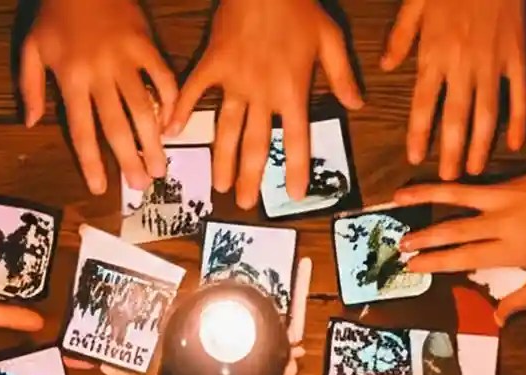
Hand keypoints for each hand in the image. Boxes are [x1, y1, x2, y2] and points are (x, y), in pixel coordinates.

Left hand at [21, 0, 176, 193]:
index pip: (81, 130)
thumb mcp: (31, 47)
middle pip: (116, 127)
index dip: (90, 161)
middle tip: (141, 187)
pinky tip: (173, 123)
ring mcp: (126, 60)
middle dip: (129, 160)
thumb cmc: (54, 13)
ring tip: (160, 168)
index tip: (98, 187)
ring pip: (143, 109)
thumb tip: (30, 123)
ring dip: (153, 142)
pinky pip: (164, 78)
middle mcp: (100, 75)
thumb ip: (30, 86)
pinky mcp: (146, 45)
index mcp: (71, 79)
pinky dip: (171, 102)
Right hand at [169, 0, 362, 208]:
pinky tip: (168, 133)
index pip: (296, 140)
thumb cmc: (299, 6)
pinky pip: (193, 92)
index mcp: (292, 91)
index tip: (292, 195)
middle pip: (256, 144)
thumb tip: (357, 105)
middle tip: (246, 204)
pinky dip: (179, 111)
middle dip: (252, 177)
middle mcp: (262, 94)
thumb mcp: (330, 38)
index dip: (295, 170)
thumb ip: (341, 75)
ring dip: (222, 160)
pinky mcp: (212, 64)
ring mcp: (234, 81)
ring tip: (219, 187)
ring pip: (226, 129)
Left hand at [382, 0, 525, 176]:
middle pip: (456, 119)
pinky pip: (520, 95)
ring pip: (487, 114)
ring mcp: (493, 64)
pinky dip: (520, 120)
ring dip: (482, 145)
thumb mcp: (416, 2)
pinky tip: (517, 142)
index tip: (416, 158)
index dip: (419, 135)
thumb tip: (386, 66)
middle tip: (448, 178)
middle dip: (451, 152)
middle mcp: (462, 66)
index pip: (423, 105)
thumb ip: (401, 36)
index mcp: (434, 55)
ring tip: (476, 170)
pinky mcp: (518, 56)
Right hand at [395, 156, 525, 321]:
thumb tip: (499, 318)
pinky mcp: (505, 183)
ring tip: (397, 203)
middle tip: (398, 246)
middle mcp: (501, 224)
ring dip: (422, 202)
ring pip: (453, 201)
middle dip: (423, 240)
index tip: (413, 267)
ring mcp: (502, 200)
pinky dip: (444, 187)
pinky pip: (468, 187)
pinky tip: (429, 188)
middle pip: (452, 232)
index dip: (436, 263)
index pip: (464, 259)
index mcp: (513, 250)